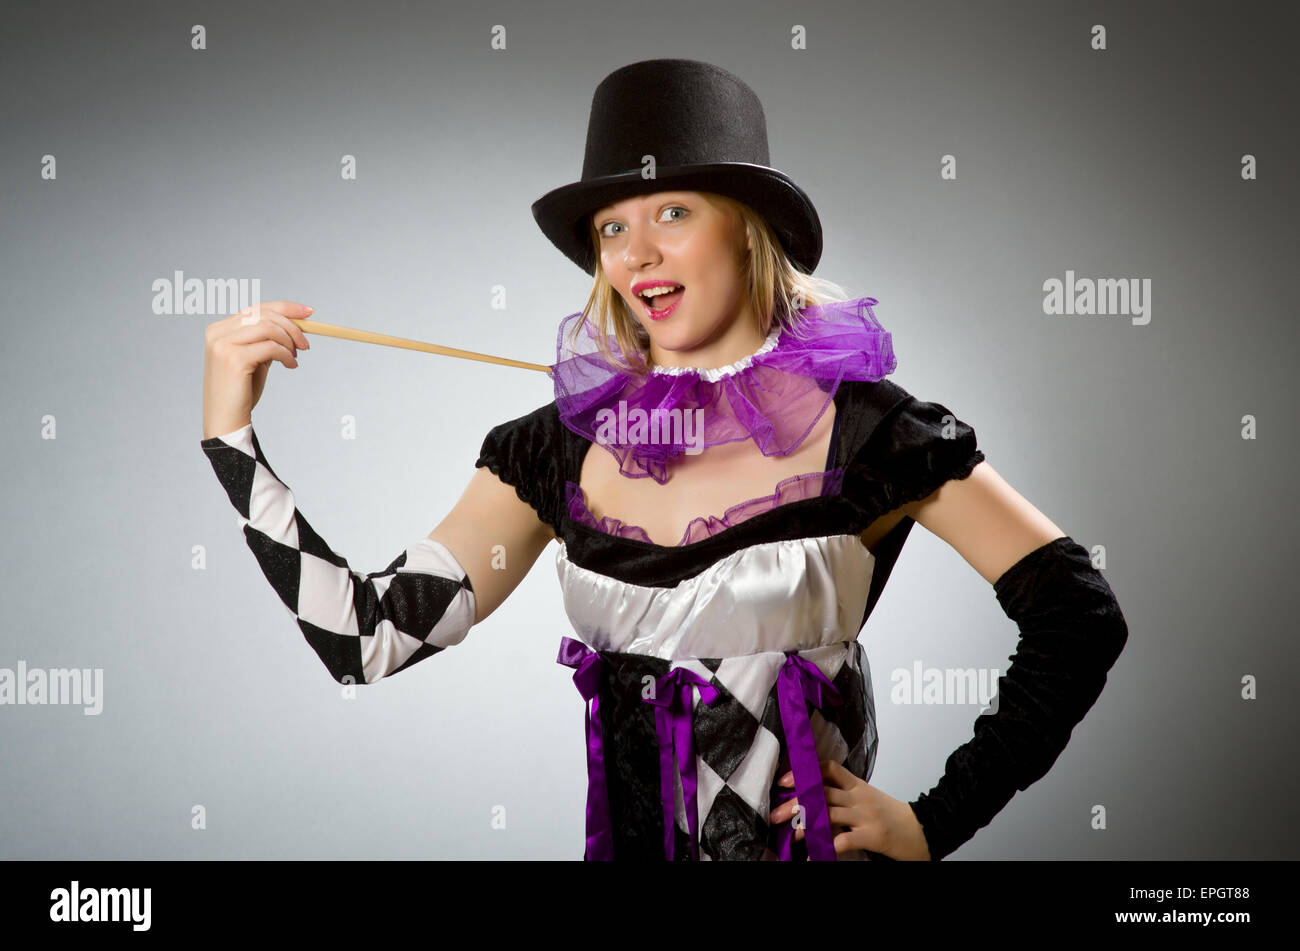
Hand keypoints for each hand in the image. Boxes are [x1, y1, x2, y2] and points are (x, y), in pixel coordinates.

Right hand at [203, 300, 313, 438]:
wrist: (226, 419)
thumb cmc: (241, 391)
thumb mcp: (255, 359)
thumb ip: (267, 340)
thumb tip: (294, 325)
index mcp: (220, 330)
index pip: (256, 308)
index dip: (285, 307)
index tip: (309, 312)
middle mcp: (218, 333)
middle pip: (264, 315)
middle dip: (292, 326)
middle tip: (305, 345)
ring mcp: (224, 345)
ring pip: (268, 328)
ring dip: (289, 341)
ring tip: (295, 357)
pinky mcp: (234, 359)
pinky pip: (271, 347)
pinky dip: (286, 355)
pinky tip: (291, 365)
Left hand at [768, 759, 931, 860]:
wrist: (923, 829)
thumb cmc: (892, 815)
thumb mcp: (868, 798)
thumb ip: (844, 796)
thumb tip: (812, 800)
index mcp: (857, 785)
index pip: (828, 768)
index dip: (805, 772)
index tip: (785, 780)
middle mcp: (858, 797)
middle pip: (821, 792)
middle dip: (795, 802)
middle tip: (776, 813)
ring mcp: (865, 815)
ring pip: (828, 814)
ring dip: (805, 825)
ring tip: (791, 835)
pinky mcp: (871, 835)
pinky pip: (842, 841)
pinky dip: (825, 849)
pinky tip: (813, 857)